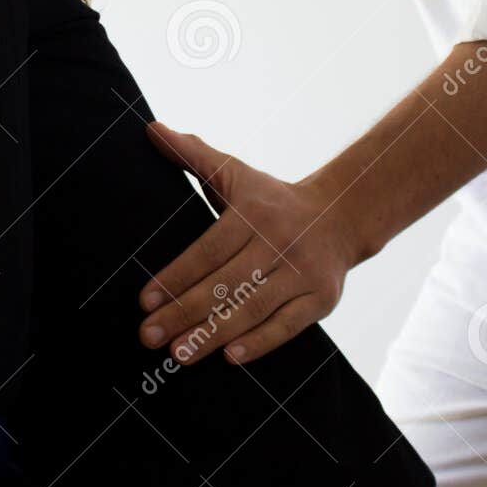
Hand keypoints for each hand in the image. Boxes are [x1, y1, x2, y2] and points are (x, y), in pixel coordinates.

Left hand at [138, 123, 364, 366]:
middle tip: (148, 337)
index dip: (176, 277)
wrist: (342, 215)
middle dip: (184, 313)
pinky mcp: (322, 299)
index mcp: (254, 213)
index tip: (144, 301)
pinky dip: (261, 343)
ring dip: (214, 334)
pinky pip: (289, 325)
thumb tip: (152, 130)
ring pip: (253, 309)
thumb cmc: (273, 199)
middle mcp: (279, 243)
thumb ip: (193, 155)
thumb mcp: (235, 172)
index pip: (208, 250)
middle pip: (226, 285)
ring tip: (179, 355)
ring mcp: (303, 273)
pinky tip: (230, 357)